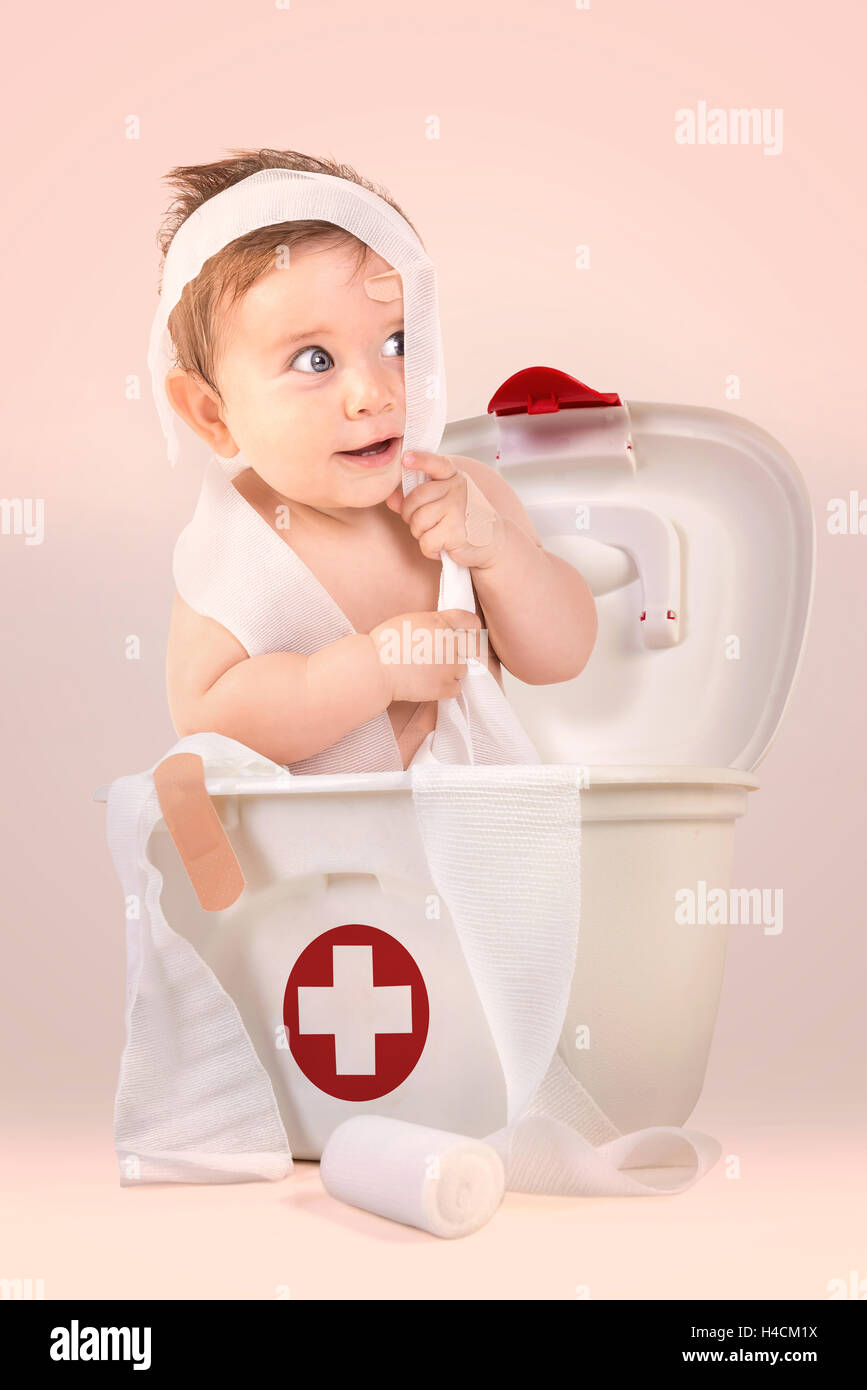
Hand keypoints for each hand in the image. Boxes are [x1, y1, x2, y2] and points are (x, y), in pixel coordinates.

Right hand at [369, 608, 481, 702]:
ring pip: (462, 669)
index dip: (472, 629)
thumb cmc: (385, 644)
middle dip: (460, 653)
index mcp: (440, 622)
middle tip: (443, 659)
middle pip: (470, 648)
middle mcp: (449, 641)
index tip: (471, 634)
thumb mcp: (410, 621)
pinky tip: (429, 684)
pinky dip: (446, 689)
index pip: (470, 620)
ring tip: (429, 673)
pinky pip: (456, 688)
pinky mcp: (444, 686)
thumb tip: (444, 631)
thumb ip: (433, 624)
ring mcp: (449, 665)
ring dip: (451, 672)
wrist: (375, 668)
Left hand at [384, 452, 505, 569]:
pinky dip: (430, 550)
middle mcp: (457, 489)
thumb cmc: (464, 521)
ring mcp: (457, 509)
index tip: (405, 458)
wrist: (493, 543)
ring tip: (437, 536)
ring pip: (418, 522)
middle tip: (422, 525)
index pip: (435, 463)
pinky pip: (426, 542)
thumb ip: (416, 499)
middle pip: (414, 499)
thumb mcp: (443, 504)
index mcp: (454, 477)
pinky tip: (443, 548)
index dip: (419, 460)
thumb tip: (391, 498)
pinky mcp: (456, 531)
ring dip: (421, 535)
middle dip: (410, 516)